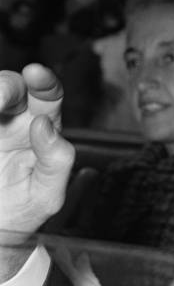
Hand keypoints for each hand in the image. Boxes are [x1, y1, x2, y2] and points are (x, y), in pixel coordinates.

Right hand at [0, 64, 74, 279]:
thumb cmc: (23, 212)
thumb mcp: (47, 195)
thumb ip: (56, 161)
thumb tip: (46, 126)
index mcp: (41, 130)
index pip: (48, 96)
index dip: (44, 80)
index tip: (36, 72)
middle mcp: (12, 121)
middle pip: (11, 87)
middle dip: (5, 85)